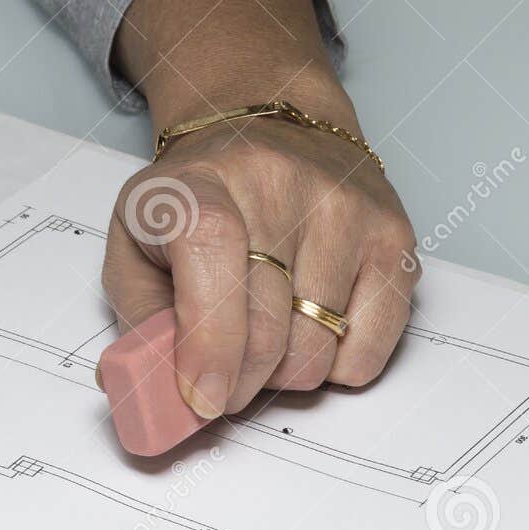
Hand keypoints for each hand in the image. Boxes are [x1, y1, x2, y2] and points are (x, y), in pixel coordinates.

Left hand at [107, 0, 418, 423]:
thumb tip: (146, 392)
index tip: (202, 398)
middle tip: (219, 380)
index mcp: (199, 184)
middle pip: (266, 329)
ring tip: (263, 338)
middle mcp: (279, 185)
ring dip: (280, 374)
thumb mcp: (134, 247)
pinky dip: (333, 367)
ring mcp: (345, 210)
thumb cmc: (194, 202)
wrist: (266, 131)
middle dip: (235, 382)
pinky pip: (368, 351)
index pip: (211, 255)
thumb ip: (137, 322)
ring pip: (315, 352)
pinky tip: (309, 330)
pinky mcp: (394, 238)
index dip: (209, 341)